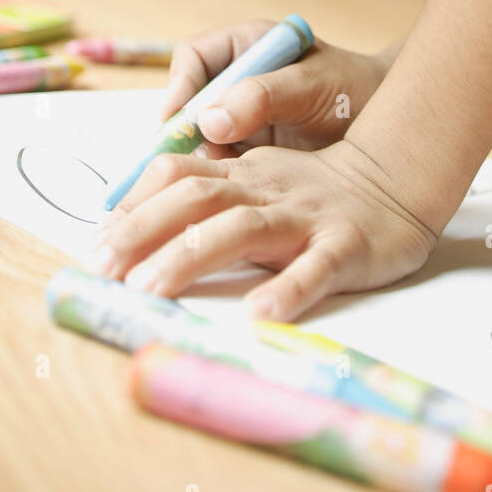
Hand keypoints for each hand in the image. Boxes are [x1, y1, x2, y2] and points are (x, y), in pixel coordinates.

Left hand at [90, 139, 436, 320]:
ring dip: (190, 256)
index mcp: (241, 177)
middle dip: (142, 233)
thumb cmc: (314, 191)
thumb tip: (131, 223)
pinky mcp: (345, 247)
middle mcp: (266, 192)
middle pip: (197, 200)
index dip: (132, 207)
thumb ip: (204, 194)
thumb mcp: (256, 180)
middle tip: (101, 271)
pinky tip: (260, 314)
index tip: (94, 246)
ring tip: (150, 290)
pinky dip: (287, 289)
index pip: (177, 178)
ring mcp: (305, 218)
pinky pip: (315, 268)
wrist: (396, 179)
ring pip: (243, 230)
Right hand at [159, 20, 391, 159]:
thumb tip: (208, 120)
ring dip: (200, 157)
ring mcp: (239, 117)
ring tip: (223, 175)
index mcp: (248, 46)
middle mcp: (236, 80)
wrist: (390, 132)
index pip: (194, 57)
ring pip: (197, 136)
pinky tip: (234, 190)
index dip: (180, 85)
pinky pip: (217, 162)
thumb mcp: (312, 87)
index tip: (180, 119)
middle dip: (183, 131)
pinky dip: (218, 176)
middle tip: (191, 160)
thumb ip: (263, 97)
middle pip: (187, 101)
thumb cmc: (356, 92)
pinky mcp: (248, 150)